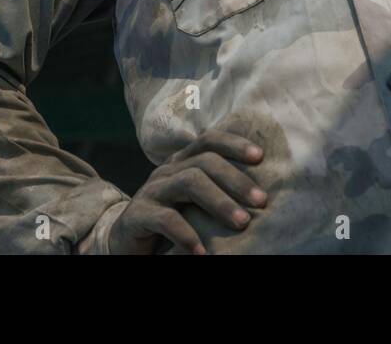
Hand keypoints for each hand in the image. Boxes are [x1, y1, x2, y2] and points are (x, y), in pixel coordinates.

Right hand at [106, 129, 266, 254]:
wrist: (127, 242)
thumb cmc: (171, 220)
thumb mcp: (194, 202)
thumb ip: (217, 190)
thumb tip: (263, 192)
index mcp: (182, 162)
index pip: (208, 140)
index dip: (234, 143)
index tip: (260, 157)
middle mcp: (167, 171)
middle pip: (204, 162)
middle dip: (236, 180)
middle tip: (261, 201)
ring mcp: (151, 191)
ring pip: (189, 183)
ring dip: (220, 202)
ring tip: (242, 223)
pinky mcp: (137, 215)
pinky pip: (166, 219)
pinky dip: (187, 234)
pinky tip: (203, 251)